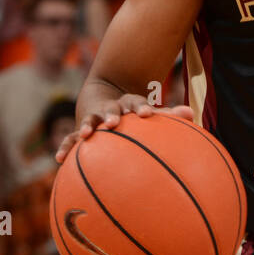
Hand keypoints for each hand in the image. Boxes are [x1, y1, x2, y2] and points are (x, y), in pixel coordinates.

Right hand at [55, 97, 194, 163]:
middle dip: (112, 114)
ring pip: (89, 121)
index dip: (142, 107)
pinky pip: (71, 139)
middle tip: (113, 122)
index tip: (147, 113)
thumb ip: (168, 116)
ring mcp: (94, 118)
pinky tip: (60, 159)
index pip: (137, 102)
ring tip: (84, 135)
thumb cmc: (133, 112)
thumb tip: (193, 115)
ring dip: (87, 126)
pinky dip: (66, 147)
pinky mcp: (81, 129)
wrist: (102, 95)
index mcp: (129, 104)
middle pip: (111, 109)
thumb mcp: (148, 112)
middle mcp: (110, 108)